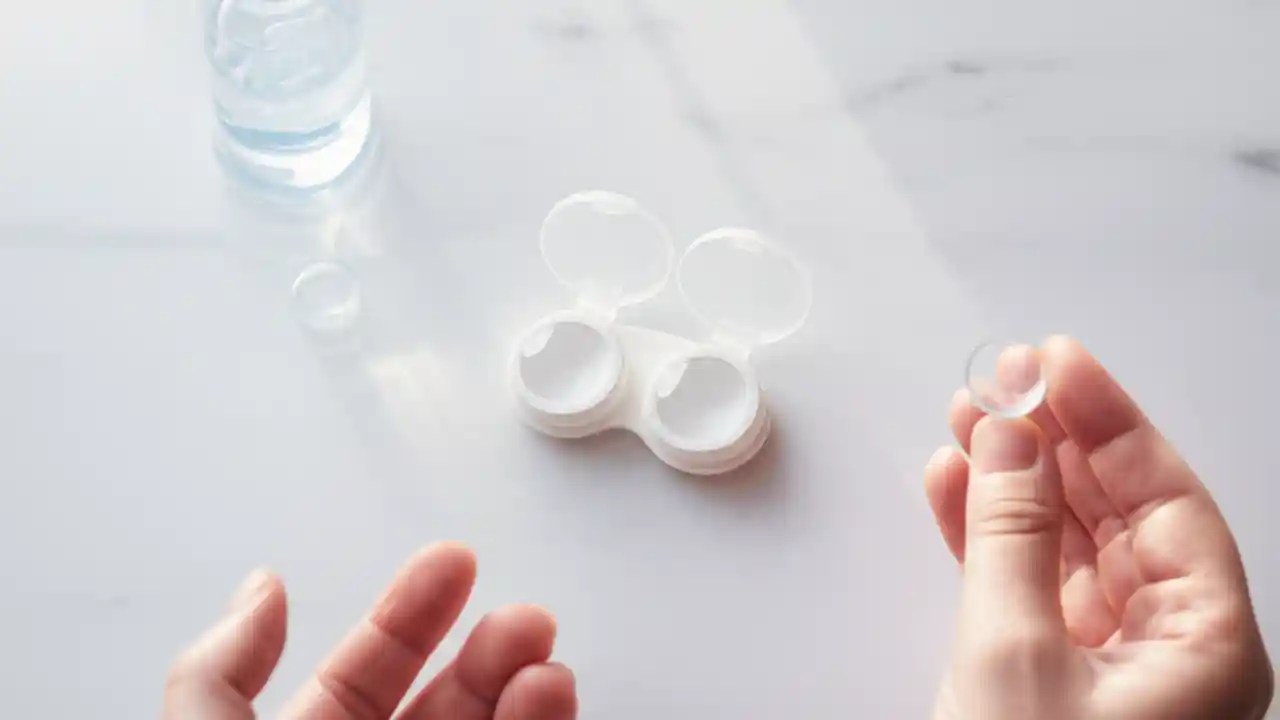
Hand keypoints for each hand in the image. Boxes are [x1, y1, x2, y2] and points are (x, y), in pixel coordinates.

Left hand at [163, 543, 576, 719]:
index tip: (454, 561)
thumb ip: (216, 678)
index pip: (361, 675)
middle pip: (440, 709)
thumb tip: (261, 588)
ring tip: (545, 664)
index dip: (408, 614)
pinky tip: (552, 704)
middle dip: (485, 656)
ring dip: (524, 700)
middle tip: (524, 620)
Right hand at [925, 336, 1272, 719]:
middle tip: (1005, 381)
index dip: (1110, 423)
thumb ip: (1012, 536)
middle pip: (1117, 513)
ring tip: (966, 419)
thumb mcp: (1015, 652)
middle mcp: (1169, 648)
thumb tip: (1009, 444)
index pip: (1168, 501)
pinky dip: (983, 535)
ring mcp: (1108, 664)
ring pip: (1063, 542)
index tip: (1057, 363)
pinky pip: (1023, 583)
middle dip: (1051, 442)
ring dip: (1008, 479)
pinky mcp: (1049, 678)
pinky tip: (953, 484)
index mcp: (1205, 645)